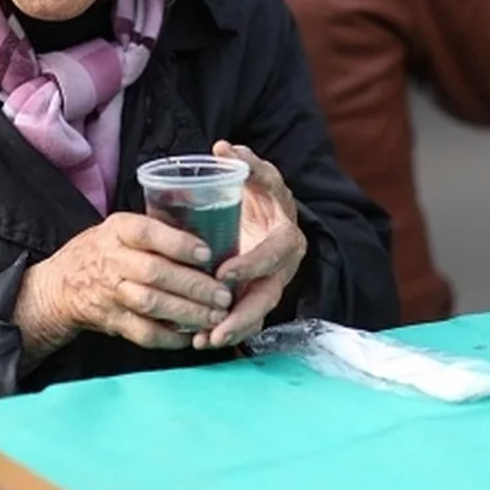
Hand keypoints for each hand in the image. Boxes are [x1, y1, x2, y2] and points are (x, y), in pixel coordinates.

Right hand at [17, 213, 235, 350]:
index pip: (146, 232)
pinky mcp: (113, 322)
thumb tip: (212, 229)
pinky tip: (193, 335)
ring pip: (152, 305)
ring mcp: (111, 294)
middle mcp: (112, 260)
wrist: (61, 285)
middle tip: (223, 294)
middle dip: (193, 285)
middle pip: (154, 273)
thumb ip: (157, 229)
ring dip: (188, 313)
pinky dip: (171, 337)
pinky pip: (145, 333)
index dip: (177, 243)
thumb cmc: (105, 250)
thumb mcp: (121, 228)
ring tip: (216, 316)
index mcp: (117, 230)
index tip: (207, 253)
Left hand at [192, 142, 307, 350]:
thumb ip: (245, 163)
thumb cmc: (258, 193)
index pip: (275, 249)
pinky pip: (250, 318)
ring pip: (261, 309)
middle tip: (216, 322)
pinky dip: (230, 330)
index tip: (224, 274)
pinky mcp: (262, 293)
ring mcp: (275, 279)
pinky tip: (203, 342)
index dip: (253, 263)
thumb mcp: (256, 176)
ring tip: (208, 340)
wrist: (267, 210)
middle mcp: (285, 259)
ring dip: (236, 326)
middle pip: (271, 289)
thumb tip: (224, 148)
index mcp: (285, 230)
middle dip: (245, 309)